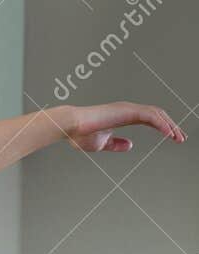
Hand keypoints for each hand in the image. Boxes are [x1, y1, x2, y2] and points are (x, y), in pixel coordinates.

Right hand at [62, 101, 184, 153]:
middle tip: (181, 138)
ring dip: (170, 126)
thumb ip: (117, 144)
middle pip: (157, 115)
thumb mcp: (102, 144)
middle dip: (171, 126)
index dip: (163, 127)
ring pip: (157, 114)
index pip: (150, 119)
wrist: (71, 127)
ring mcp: (129, 108)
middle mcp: (129, 109)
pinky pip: (151, 117)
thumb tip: (130, 145)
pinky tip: (169, 134)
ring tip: (178, 137)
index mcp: (124, 116)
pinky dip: (162, 125)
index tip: (172, 137)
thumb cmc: (81, 135)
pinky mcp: (128, 111)